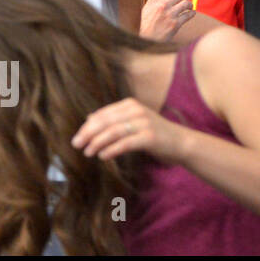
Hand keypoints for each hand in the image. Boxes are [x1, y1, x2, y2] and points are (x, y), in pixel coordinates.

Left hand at [71, 96, 188, 163]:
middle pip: (105, 122)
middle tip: (76, 144)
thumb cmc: (155, 134)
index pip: (102, 114)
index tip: (78, 137)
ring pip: (113, 132)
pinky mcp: (150, 137)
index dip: (88, 126)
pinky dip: (111, 150)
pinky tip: (102, 156)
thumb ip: (114, 119)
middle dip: (88, 134)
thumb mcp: (133, 122)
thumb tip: (89, 118)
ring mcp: (144, 122)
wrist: (183, 143)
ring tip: (87, 152)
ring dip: (97, 143)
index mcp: (130, 104)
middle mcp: (136, 110)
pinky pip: (125, 143)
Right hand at [139, 0, 195, 40]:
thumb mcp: (147, 7)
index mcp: (155, 0)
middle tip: (185, 1)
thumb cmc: (147, 23)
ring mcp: (170, 14)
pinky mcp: (176, 24)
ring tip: (189, 8)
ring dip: (190, 5)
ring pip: (187, 3)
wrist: (146, 38)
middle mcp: (162, 5)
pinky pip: (189, 15)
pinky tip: (190, 14)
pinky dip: (192, 13)